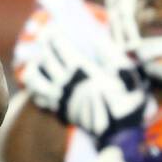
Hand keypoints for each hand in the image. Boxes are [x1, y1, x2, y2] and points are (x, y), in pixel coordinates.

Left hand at [21, 24, 146, 141]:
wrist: (121, 133)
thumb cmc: (127, 100)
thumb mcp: (125, 73)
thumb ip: (108, 52)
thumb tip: (93, 35)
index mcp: (81, 71)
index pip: (59, 46)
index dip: (54, 35)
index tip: (54, 28)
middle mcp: (65, 83)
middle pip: (45, 58)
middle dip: (44, 45)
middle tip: (47, 37)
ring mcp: (59, 98)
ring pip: (34, 79)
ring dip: (35, 66)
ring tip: (40, 60)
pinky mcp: (58, 111)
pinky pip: (38, 97)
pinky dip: (36, 88)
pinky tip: (45, 82)